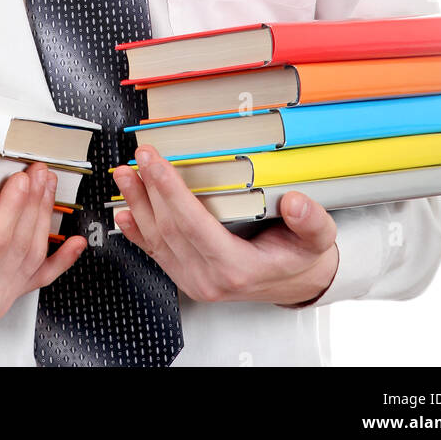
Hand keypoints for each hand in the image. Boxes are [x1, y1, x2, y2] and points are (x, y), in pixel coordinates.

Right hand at [0, 162, 86, 325]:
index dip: (12, 209)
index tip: (20, 180)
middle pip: (20, 245)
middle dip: (34, 204)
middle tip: (38, 172)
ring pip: (33, 256)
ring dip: (45, 218)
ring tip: (47, 185)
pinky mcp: (4, 294)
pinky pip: (38, 278)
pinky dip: (61, 261)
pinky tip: (75, 244)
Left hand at [112, 146, 338, 306]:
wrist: (295, 283)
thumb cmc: (300, 258)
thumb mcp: (317, 239)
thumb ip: (311, 222)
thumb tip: (297, 203)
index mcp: (237, 269)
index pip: (193, 225)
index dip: (170, 191)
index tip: (156, 162)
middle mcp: (209, 280)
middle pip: (169, 229)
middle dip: (150, 189)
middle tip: (140, 156)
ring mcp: (194, 282)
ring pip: (157, 240)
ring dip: (137, 205)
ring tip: (125, 175)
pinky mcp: (187, 277)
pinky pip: (156, 254)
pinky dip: (136, 233)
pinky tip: (123, 214)